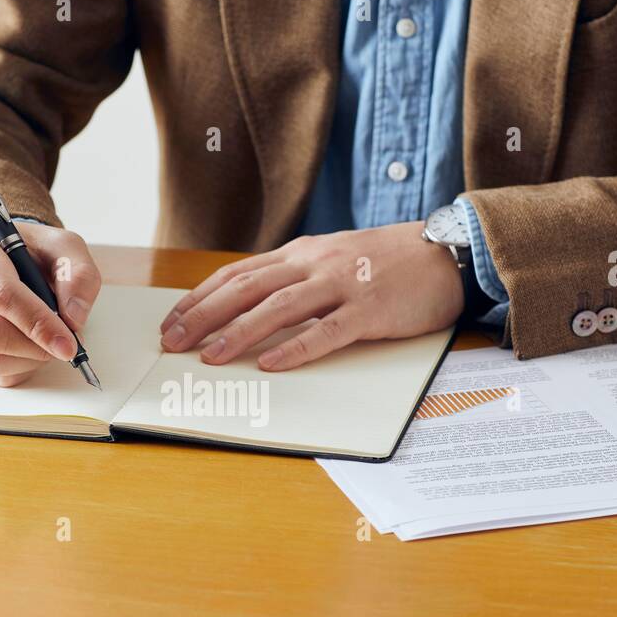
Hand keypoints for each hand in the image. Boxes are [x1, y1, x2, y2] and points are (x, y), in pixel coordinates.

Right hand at [0, 221, 101, 386]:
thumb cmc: (27, 252)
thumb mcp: (62, 248)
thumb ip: (78, 275)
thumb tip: (72, 318)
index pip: (0, 293)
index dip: (38, 323)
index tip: (67, 344)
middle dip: (34, 347)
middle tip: (62, 348)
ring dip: (26, 361)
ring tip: (45, 345)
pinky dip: (14, 369)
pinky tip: (27, 351)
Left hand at [159, 221, 463, 369]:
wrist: (446, 252)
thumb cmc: (387, 264)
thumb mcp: (332, 261)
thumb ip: (295, 279)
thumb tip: (248, 307)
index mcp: (301, 254)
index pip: (238, 275)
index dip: (200, 299)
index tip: (171, 322)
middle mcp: (314, 264)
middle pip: (247, 289)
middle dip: (204, 316)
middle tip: (172, 342)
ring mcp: (343, 284)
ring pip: (280, 307)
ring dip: (241, 333)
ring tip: (211, 357)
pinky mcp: (370, 309)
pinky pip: (328, 330)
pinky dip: (297, 347)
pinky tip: (272, 363)